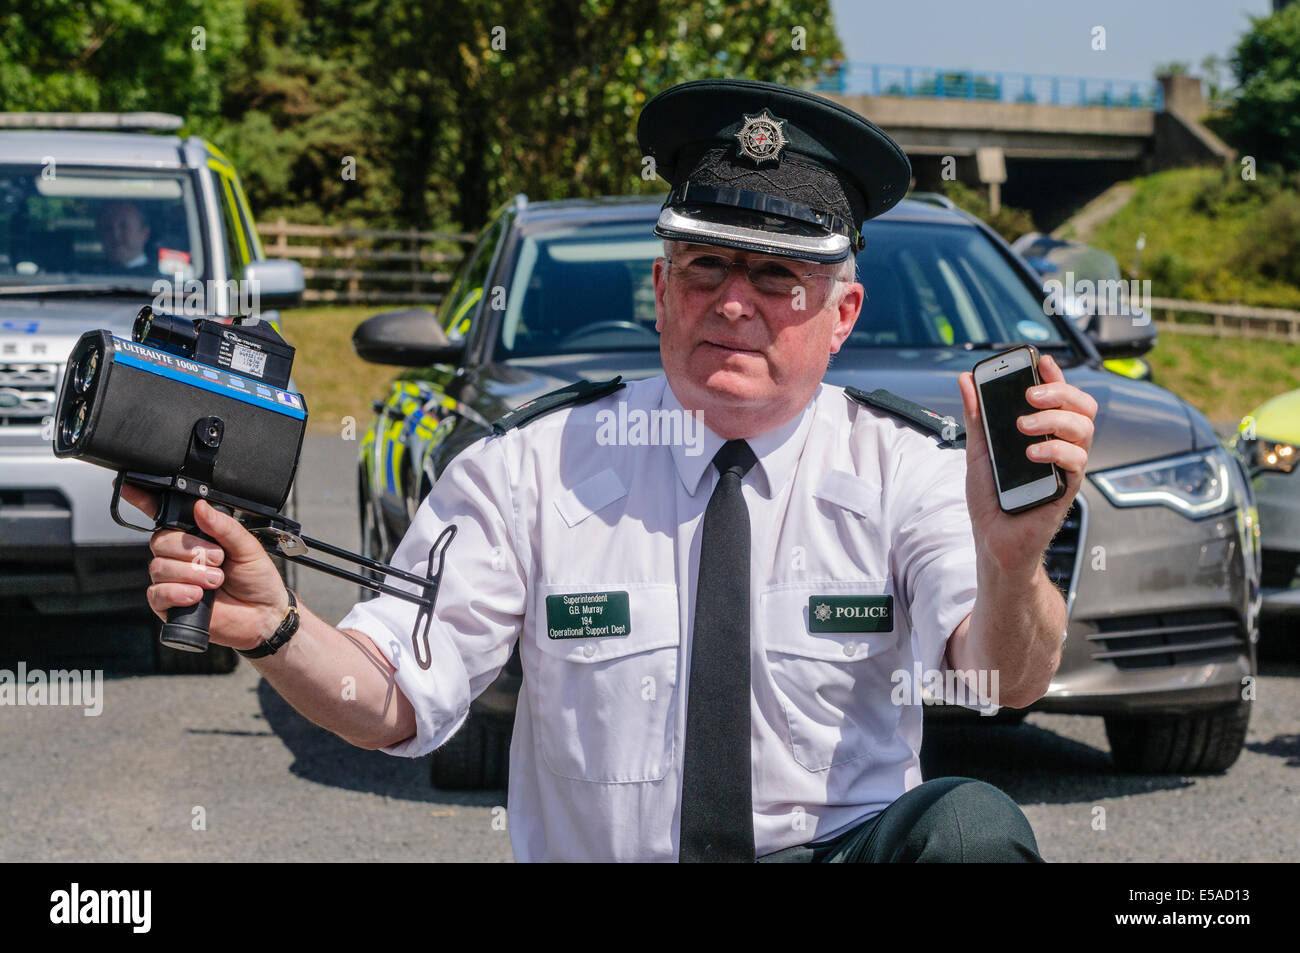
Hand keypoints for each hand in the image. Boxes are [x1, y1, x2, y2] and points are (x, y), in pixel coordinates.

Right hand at [121, 485, 288, 652]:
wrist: (264, 615)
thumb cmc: (257, 579)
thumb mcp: (248, 548)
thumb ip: (224, 527)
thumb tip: (201, 506)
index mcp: (197, 536)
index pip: (163, 515)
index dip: (143, 499)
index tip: (129, 486)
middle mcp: (180, 556)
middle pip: (161, 541)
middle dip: (190, 550)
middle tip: (218, 560)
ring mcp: (173, 580)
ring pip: (159, 567)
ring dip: (191, 574)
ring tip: (216, 581)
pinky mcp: (169, 605)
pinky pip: (157, 593)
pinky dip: (176, 593)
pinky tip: (196, 596)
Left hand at [957, 353, 1097, 577]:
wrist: (993, 540)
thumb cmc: (991, 498)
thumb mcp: (978, 451)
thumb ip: (977, 416)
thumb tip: (965, 380)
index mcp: (1042, 434)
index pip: (1060, 397)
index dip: (1056, 375)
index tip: (1041, 361)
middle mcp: (1059, 446)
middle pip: (1082, 407)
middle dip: (1060, 392)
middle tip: (1029, 395)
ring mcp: (1066, 467)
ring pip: (1084, 429)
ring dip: (1054, 419)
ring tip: (1023, 426)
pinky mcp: (1067, 488)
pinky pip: (1077, 461)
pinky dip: (1054, 450)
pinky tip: (1031, 454)